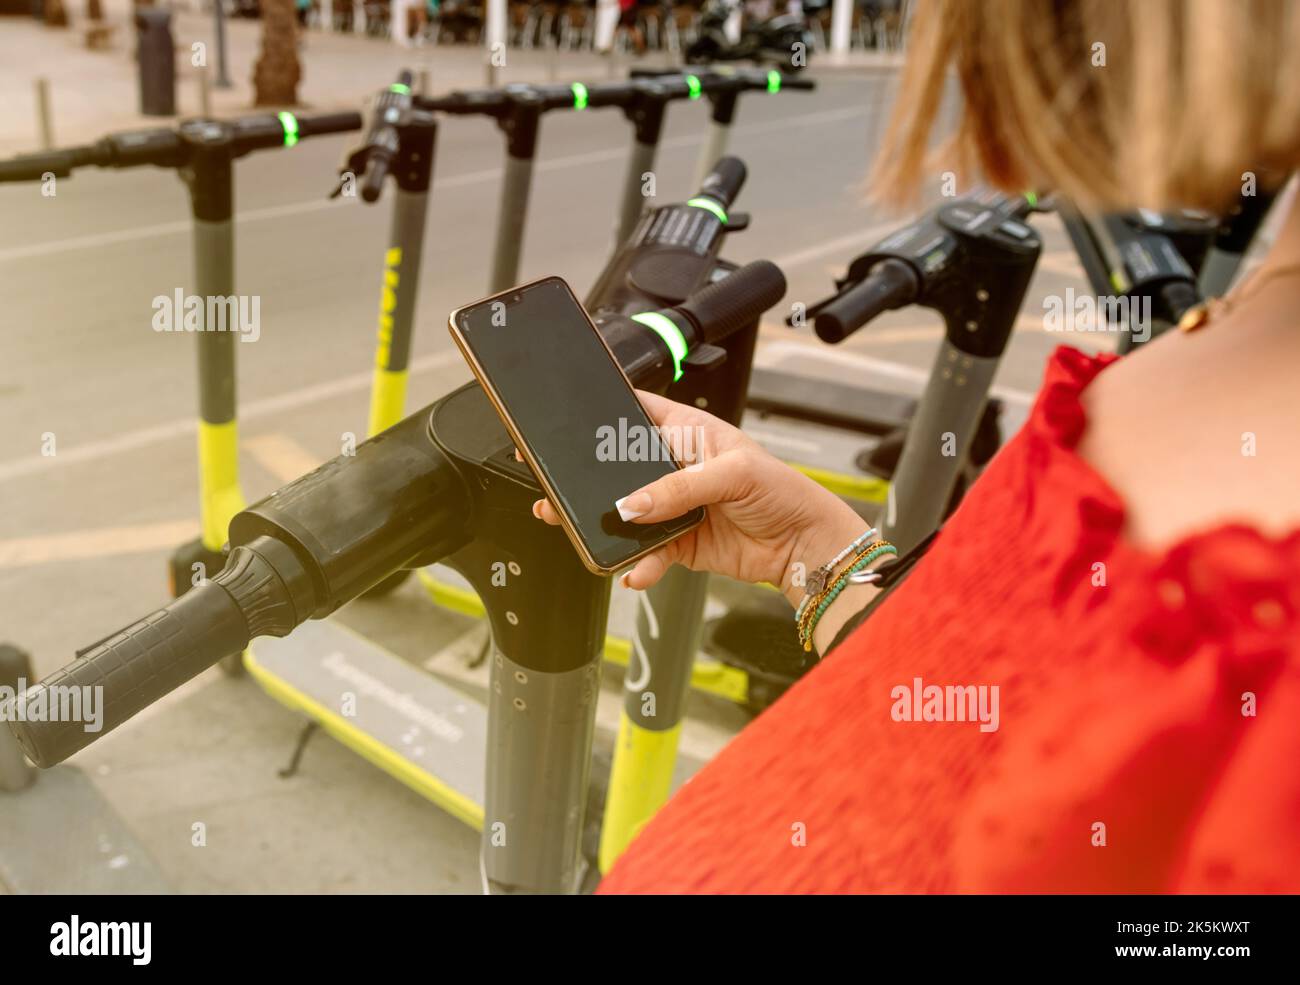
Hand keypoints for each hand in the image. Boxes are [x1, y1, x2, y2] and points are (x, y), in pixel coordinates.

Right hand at [531, 390, 870, 607]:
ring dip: (605, 525)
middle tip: (560, 488)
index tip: (575, 420)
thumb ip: (679, 487)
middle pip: (620, 469)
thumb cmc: (781, 491)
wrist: (802, 546)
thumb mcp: (733, 474)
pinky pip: (646, 552)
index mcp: (687, 432)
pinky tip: (635, 570)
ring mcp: (673, 506)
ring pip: (626, 514)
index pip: (638, 412)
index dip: (608, 413)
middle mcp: (674, 467)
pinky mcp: (678, 543)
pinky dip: (638, 563)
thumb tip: (633, 505)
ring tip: (581, 532)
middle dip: (591, 480)